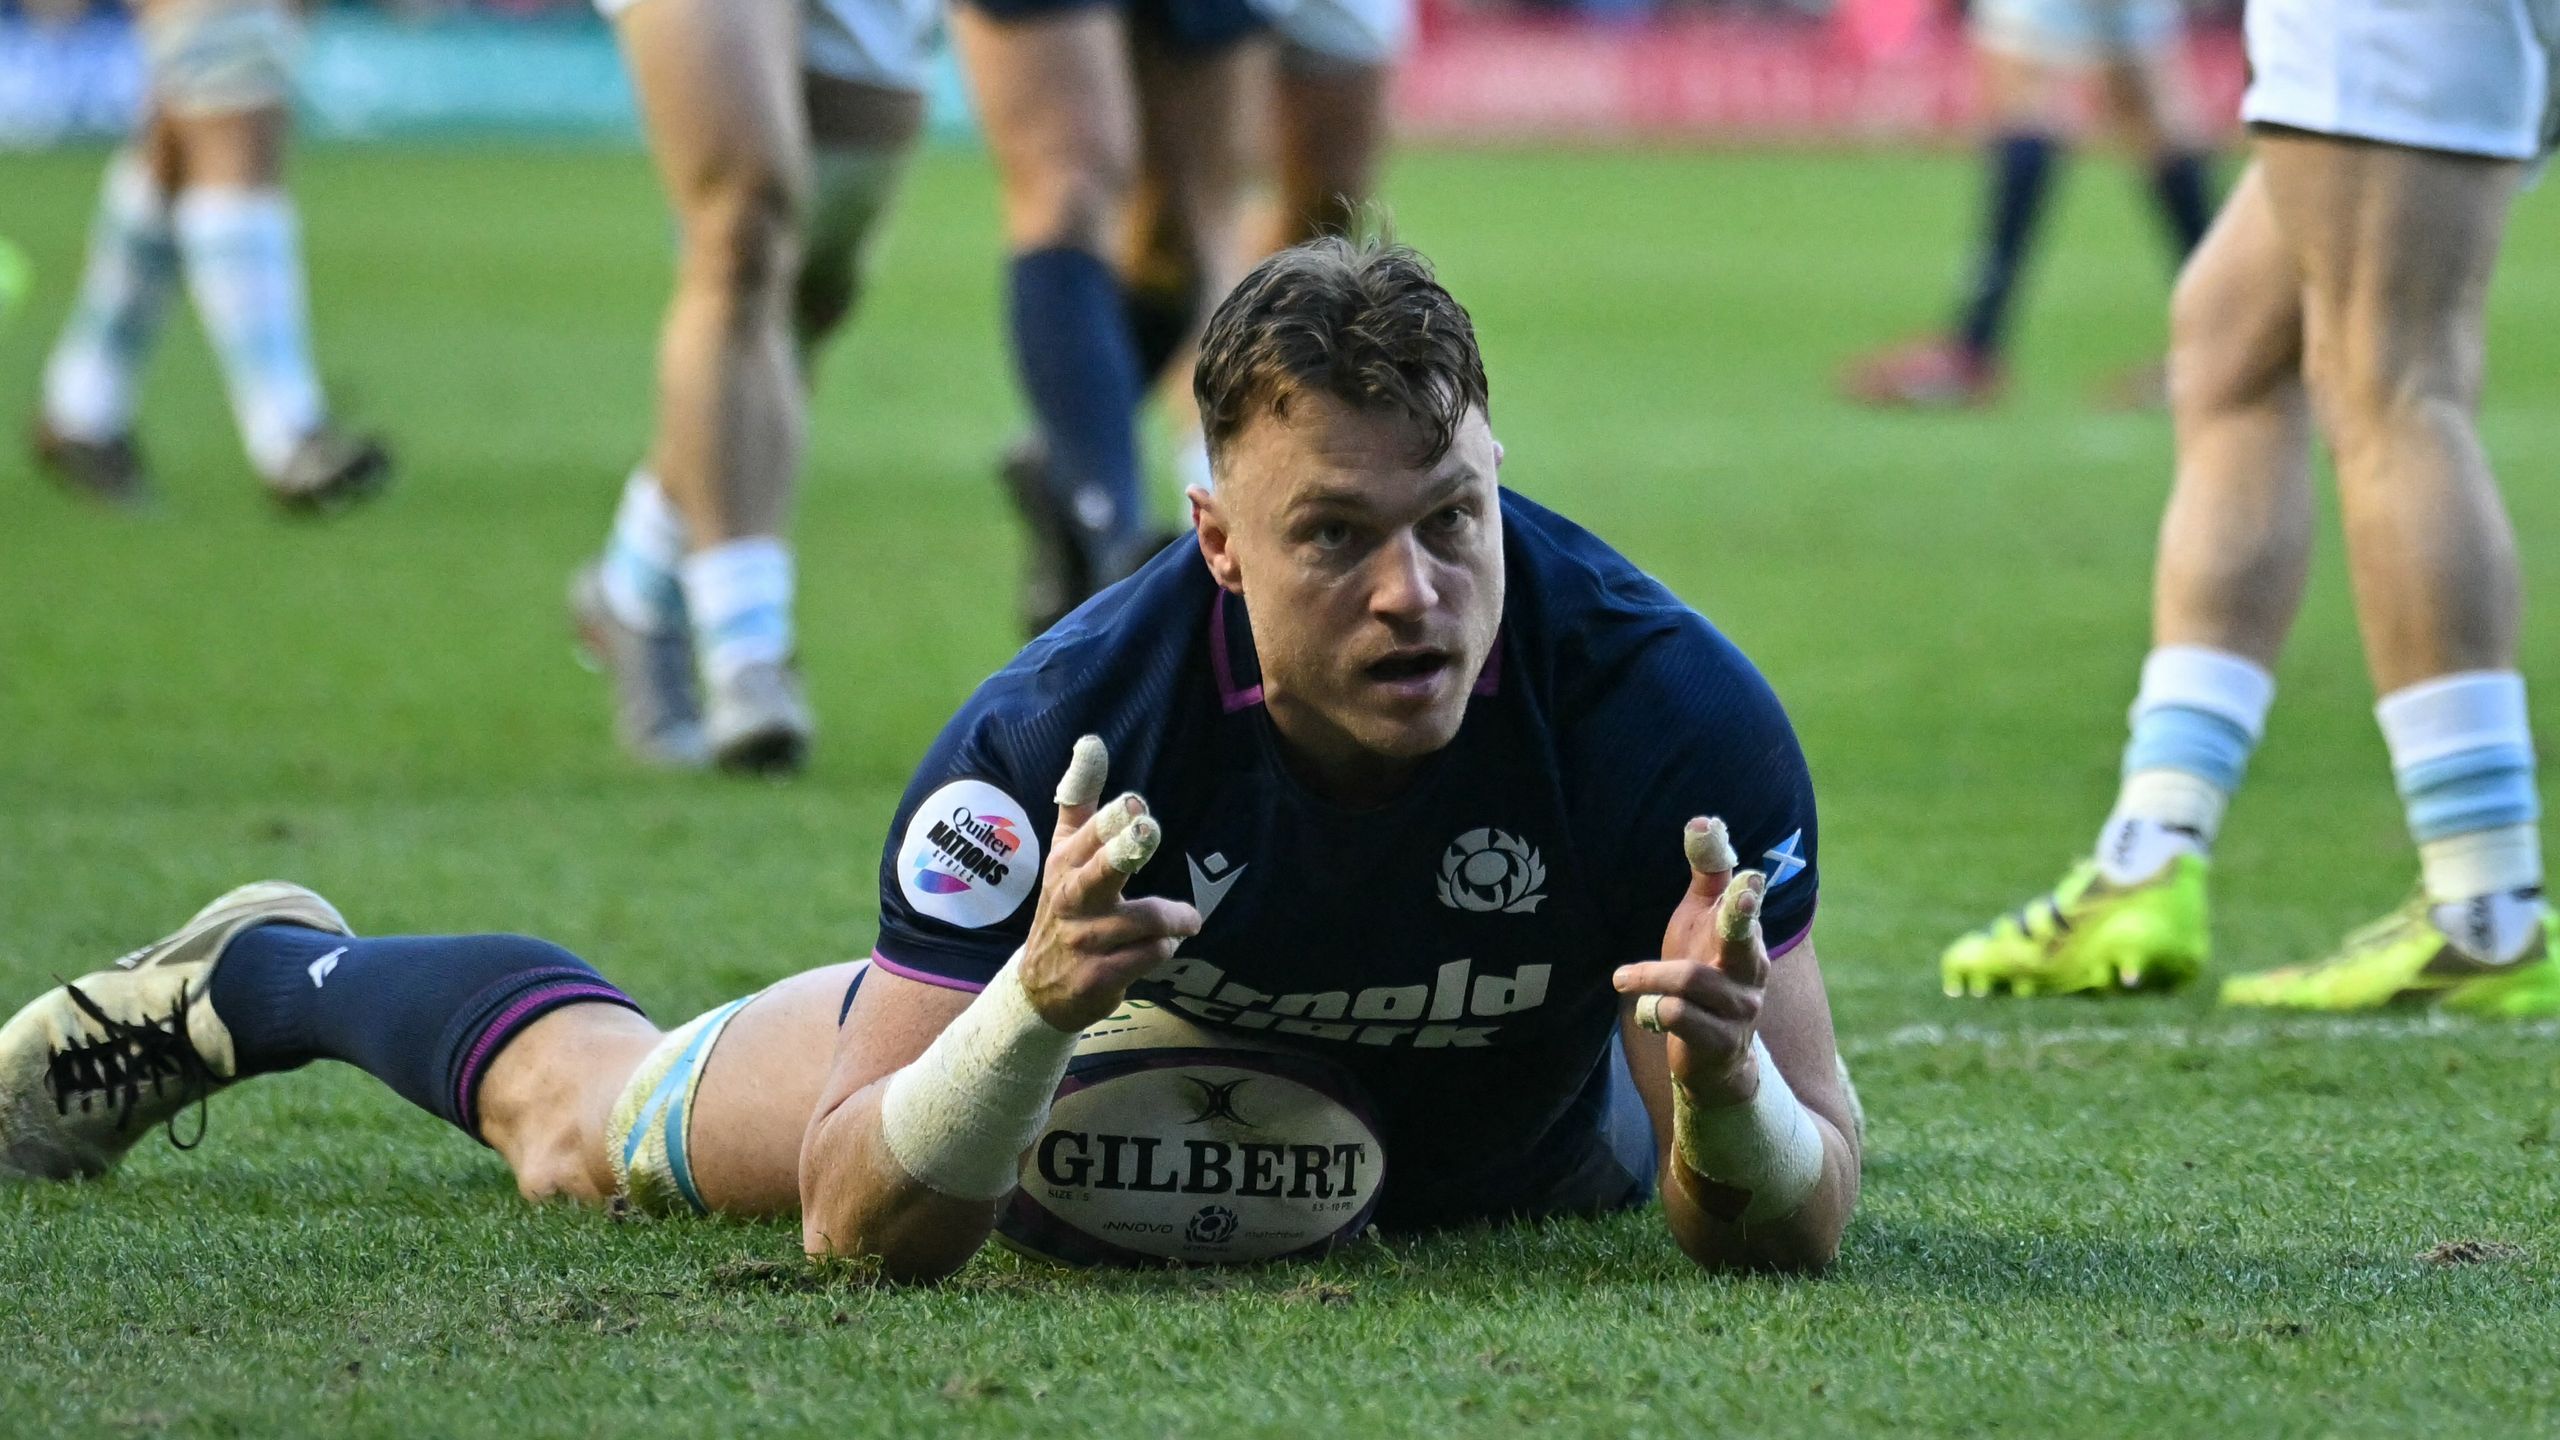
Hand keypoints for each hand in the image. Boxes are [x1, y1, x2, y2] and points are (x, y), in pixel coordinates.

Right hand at [1017, 736, 1201, 1031]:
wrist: (1039, 989)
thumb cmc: (1065, 907)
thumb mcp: (1064, 853)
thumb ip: (1079, 800)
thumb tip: (1090, 741)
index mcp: (1065, 863)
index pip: (1086, 834)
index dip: (1110, 820)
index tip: (1132, 804)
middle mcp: (1071, 898)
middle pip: (1101, 871)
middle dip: (1125, 849)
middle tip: (1148, 830)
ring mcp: (1083, 940)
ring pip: (1143, 920)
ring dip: (1173, 919)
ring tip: (1185, 920)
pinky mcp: (1097, 977)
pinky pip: (1149, 956)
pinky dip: (1164, 949)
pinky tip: (1161, 947)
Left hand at [1613, 817, 1770, 1107]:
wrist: (1716, 1061)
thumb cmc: (1703, 975)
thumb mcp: (1702, 923)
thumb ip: (1708, 876)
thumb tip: (1703, 820)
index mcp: (1746, 937)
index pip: (1745, 903)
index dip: (1745, 888)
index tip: (1747, 873)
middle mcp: (1751, 970)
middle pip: (1743, 937)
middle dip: (1741, 916)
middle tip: (1738, 897)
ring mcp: (1740, 1009)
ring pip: (1692, 979)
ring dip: (1650, 976)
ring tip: (1622, 978)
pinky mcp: (1721, 1042)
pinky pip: (1680, 1016)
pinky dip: (1654, 1008)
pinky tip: (1646, 1013)